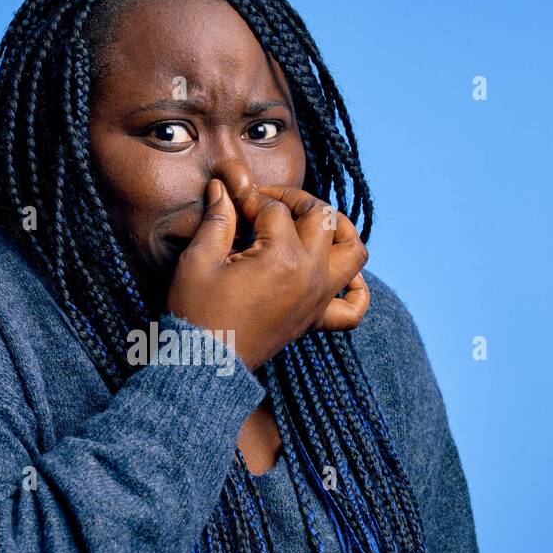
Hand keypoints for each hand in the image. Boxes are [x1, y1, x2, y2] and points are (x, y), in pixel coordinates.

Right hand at [163, 160, 369, 370]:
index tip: (232, 197)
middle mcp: (310, 275)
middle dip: (295, 200)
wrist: (203, 365)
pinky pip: (354, 309)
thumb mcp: (198, 260)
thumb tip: (222, 187)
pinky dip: (356, 290)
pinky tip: (340, 277)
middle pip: (322, 217)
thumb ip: (217, 219)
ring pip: (355, 253)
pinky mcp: (314, 321)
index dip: (250, 197)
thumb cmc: (196, 313)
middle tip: (267, 203)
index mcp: (282, 257)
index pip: (274, 208)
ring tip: (315, 225)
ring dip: (341, 231)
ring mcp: (317, 299)